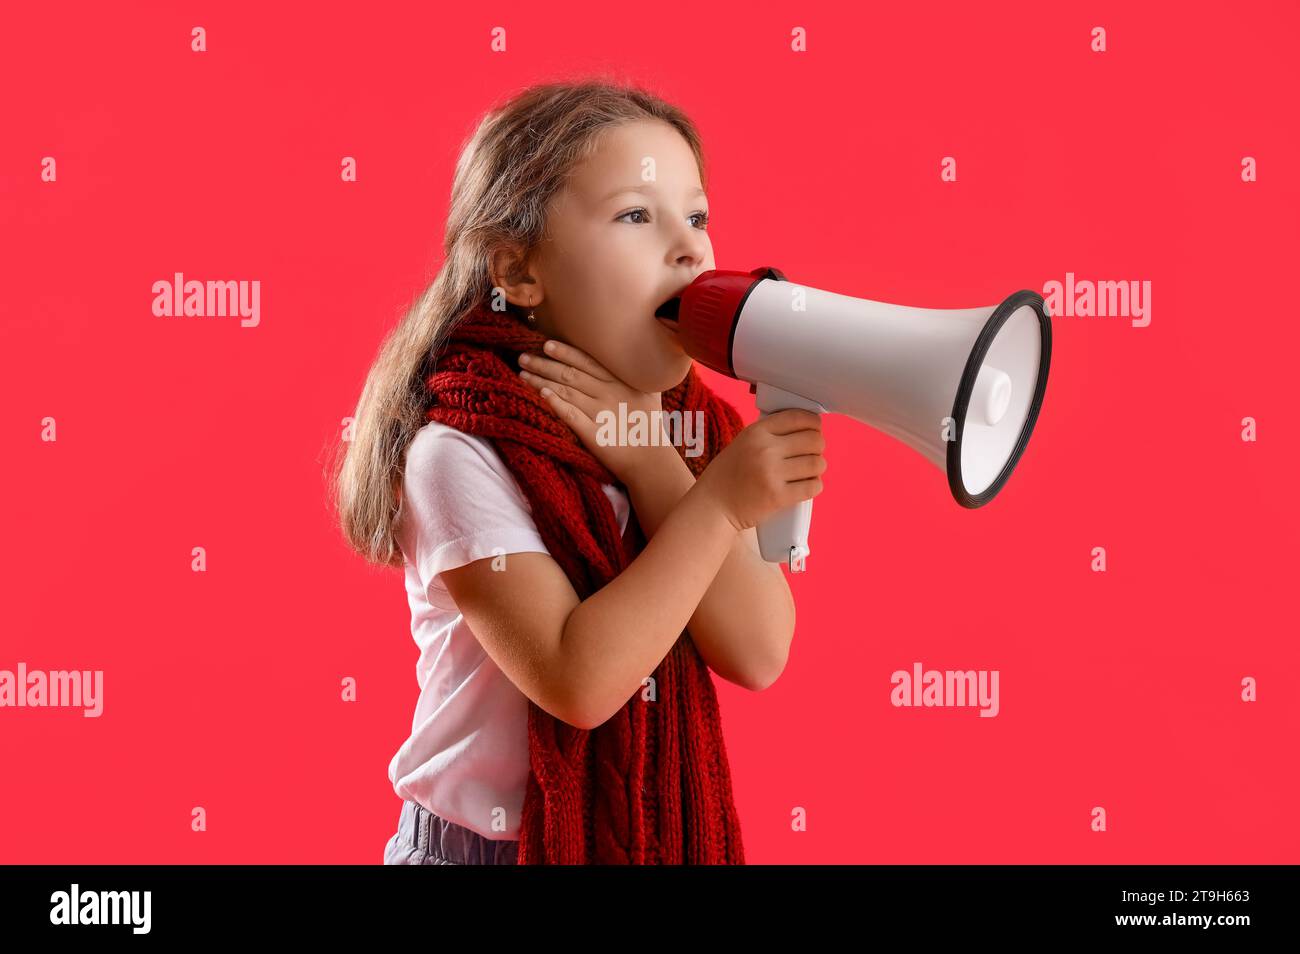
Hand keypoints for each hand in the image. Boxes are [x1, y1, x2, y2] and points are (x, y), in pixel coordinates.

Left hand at [517, 338, 679, 486]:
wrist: (651, 459)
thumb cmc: (649, 424)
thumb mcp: (650, 392)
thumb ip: (637, 373)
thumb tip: (631, 352)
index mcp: (621, 381)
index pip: (587, 361)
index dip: (565, 352)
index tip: (546, 345)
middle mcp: (609, 393)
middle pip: (570, 374)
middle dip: (544, 364)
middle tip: (523, 357)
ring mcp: (600, 413)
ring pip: (565, 392)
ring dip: (541, 382)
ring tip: (522, 374)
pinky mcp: (593, 434)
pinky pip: (570, 415)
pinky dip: (556, 404)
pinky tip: (541, 396)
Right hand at [693, 409, 826, 531]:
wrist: (713, 506)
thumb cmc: (728, 476)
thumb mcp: (743, 443)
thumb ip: (769, 435)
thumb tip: (804, 430)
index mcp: (756, 432)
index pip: (798, 418)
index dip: (814, 423)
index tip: (815, 429)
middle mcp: (765, 449)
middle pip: (813, 440)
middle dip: (817, 447)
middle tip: (811, 454)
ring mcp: (771, 473)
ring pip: (817, 463)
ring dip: (818, 468)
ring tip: (809, 472)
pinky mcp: (778, 496)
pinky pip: (813, 486)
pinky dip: (815, 486)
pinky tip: (807, 485)